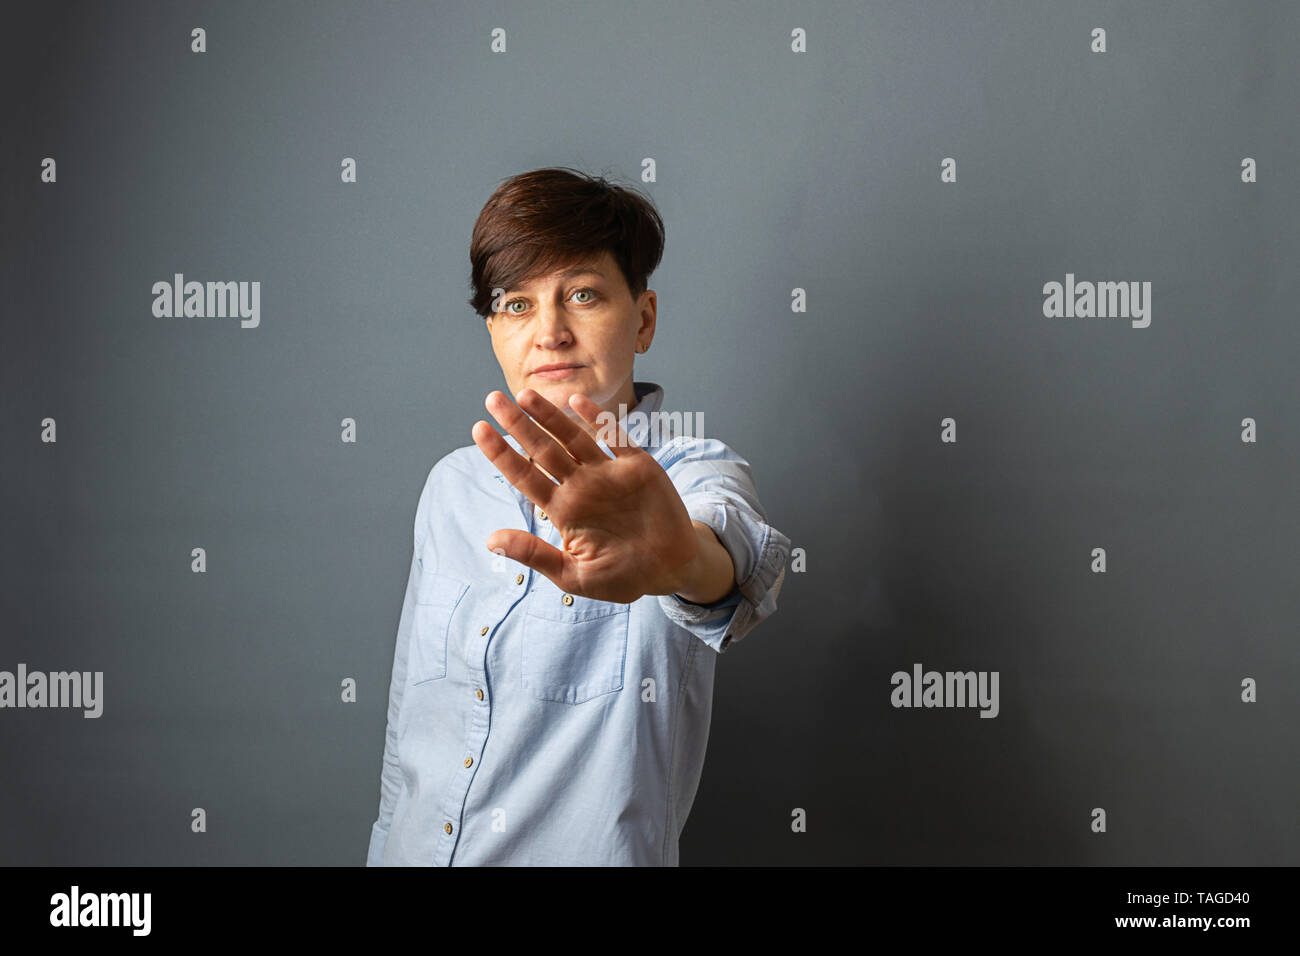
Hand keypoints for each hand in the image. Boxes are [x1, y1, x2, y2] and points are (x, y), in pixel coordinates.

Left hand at [471, 388, 698, 603]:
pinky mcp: (637, 467)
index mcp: (563, 510)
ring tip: (525, 395)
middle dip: (518, 425)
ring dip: (550, 416)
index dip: (502, 453)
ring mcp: (608, 474)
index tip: (479, 430)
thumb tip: (491, 540)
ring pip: (573, 438)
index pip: (525, 476)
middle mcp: (581, 486)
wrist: (670, 570)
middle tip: (493, 399)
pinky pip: (615, 438)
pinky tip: (577, 403)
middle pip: (543, 450)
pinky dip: (598, 419)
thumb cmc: (621, 577)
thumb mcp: (573, 576)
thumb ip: (535, 555)